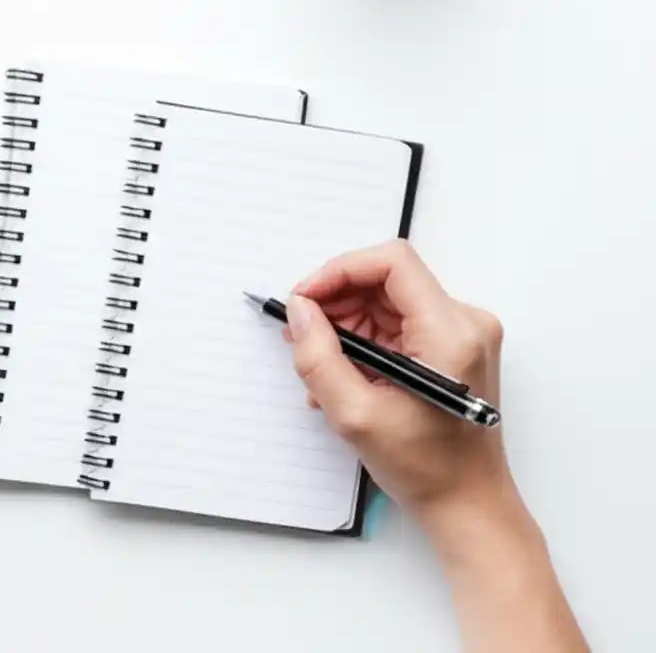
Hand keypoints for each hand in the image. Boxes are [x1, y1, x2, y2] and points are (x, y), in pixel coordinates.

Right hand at [284, 240, 513, 532]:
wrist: (468, 505)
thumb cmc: (427, 469)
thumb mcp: (356, 416)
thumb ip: (319, 357)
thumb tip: (299, 311)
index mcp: (451, 334)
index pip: (392, 263)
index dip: (340, 271)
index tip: (304, 298)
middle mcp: (465, 323)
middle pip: (386, 280)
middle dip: (336, 303)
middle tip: (301, 335)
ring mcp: (461, 334)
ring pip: (387, 302)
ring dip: (346, 326)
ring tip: (319, 367)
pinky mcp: (452, 347)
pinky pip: (397, 325)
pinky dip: (364, 342)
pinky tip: (343, 376)